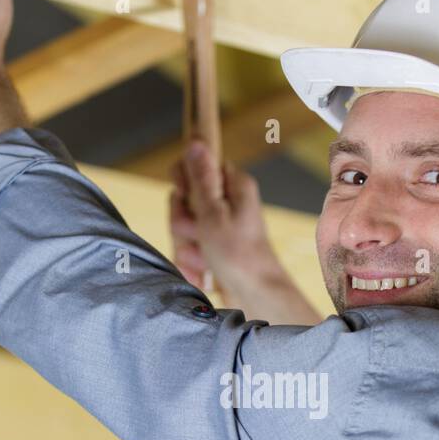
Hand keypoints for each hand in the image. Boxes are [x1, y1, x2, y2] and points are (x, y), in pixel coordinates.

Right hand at [169, 140, 322, 324]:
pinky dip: (191, 261)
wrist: (255, 296)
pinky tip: (202, 273)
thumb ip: (201, 179)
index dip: (183, 183)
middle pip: (183, 198)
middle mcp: (227, 201)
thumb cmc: (239, 257)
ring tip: (203, 260)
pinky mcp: (214, 246)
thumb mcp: (213, 214)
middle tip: (198, 236)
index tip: (186, 199)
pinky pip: (188, 247)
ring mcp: (220, 225)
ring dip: (186, 246)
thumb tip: (195, 142)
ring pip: (182, 226)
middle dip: (183, 223)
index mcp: (233, 185)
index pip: (194, 164)